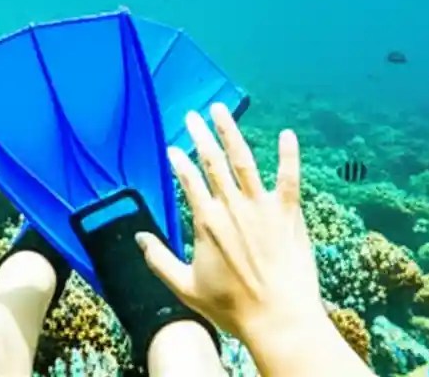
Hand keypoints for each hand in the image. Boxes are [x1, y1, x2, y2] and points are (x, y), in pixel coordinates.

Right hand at [137, 104, 323, 340]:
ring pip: (243, 160)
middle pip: (212, 162)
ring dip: (231, 132)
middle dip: (200, 135)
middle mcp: (232, 207)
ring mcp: (261, 207)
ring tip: (221, 110)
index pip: (189, 181)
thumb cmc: (232, 307)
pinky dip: (288, 155)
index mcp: (206, 221)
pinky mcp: (288, 213)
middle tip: (192, 115)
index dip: (179, 161)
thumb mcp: (186, 287)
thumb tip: (139, 240)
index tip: (173, 147)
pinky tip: (287, 134)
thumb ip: (159, 260)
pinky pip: (288, 177)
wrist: (278, 319)